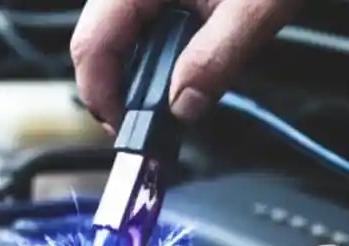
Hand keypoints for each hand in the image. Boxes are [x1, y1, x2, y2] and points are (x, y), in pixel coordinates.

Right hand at [71, 0, 302, 127]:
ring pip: (120, 37)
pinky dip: (160, 52)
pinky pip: (144, 25)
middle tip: (156, 123)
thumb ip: (216, 58)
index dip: (102, 95)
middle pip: (99, 43)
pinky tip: (187, 63)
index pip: (92, 43)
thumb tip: (183, 106)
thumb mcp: (256, 8)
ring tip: (180, 92)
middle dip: (124, 87)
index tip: (129, 130)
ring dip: (145, 71)